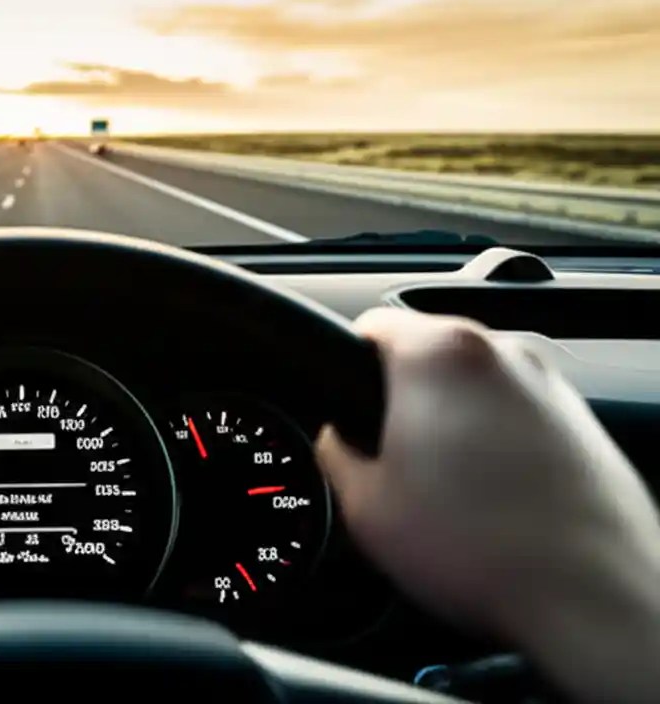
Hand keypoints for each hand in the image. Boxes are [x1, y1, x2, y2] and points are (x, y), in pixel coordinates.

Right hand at [318, 308, 659, 702]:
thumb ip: (335, 453)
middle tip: (389, 468)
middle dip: (402, 403)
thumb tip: (338, 442)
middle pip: (426, 356)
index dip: (343, 368)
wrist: (590, 600)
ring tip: (445, 498)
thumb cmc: (481, 550)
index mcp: (438, 354)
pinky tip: (489, 508)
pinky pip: (518, 421)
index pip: (370, 326)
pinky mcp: (585, 425)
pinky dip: (498, 450)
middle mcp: (501, 353)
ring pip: (475, 391)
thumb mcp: (364, 506)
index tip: (342, 407)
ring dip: (452, 427)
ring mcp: (551, 386)